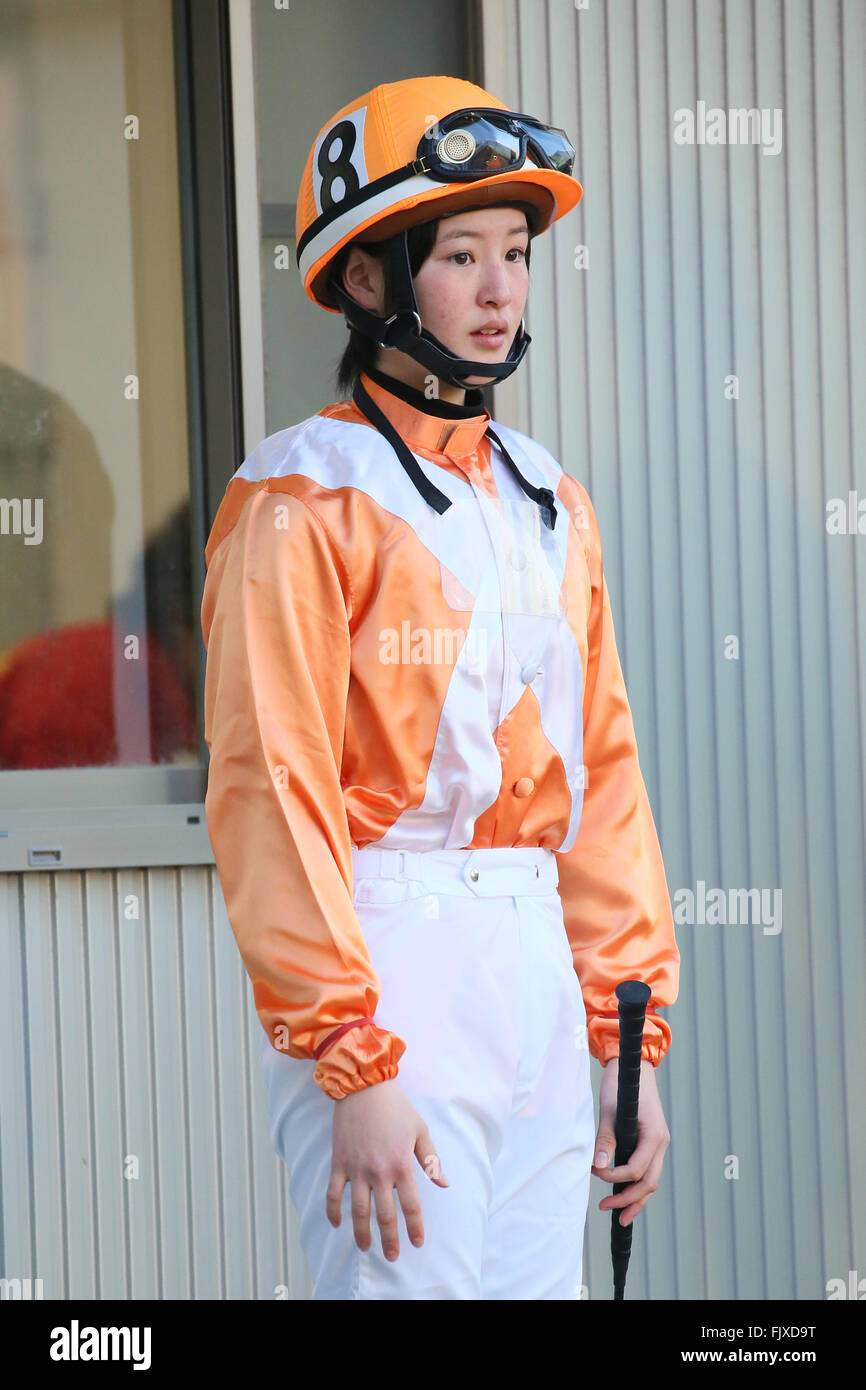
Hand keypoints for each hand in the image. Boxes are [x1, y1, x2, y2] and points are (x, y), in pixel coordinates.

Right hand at [327, 1077, 448, 1260]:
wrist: (363, 1087)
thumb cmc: (396, 1107)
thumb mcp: (420, 1130)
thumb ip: (431, 1160)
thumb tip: (443, 1183)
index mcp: (401, 1164)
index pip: (410, 1205)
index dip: (414, 1227)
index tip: (417, 1242)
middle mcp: (379, 1171)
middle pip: (384, 1215)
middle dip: (389, 1239)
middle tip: (392, 1256)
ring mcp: (357, 1169)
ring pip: (359, 1211)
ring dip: (362, 1233)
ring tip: (366, 1248)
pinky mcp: (339, 1163)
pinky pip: (334, 1194)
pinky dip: (333, 1211)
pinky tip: (337, 1224)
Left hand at [591, 1058, 669, 1225]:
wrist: (633, 1066)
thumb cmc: (621, 1084)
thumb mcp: (610, 1110)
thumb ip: (605, 1138)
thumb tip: (598, 1166)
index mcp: (654, 1134)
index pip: (637, 1169)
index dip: (615, 1176)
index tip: (594, 1171)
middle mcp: (661, 1142)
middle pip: (649, 1182)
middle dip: (629, 1200)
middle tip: (606, 1209)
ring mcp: (659, 1144)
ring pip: (651, 1180)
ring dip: (635, 1199)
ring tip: (618, 1216)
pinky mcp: (652, 1143)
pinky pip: (648, 1170)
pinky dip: (637, 1185)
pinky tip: (624, 1195)